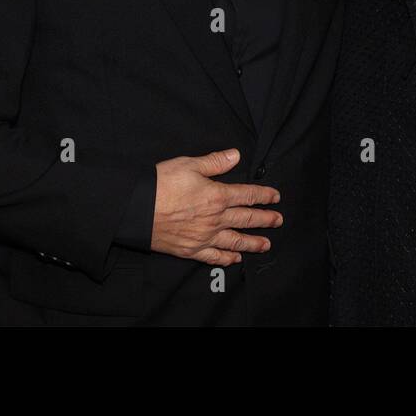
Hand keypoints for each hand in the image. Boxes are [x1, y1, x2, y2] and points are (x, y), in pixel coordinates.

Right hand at [150, 149, 282, 266]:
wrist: (136, 210)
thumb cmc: (161, 184)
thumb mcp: (189, 164)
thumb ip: (215, 162)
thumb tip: (236, 155)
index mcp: (217, 195)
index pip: (247, 195)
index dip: (264, 195)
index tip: (275, 197)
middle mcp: (215, 219)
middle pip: (246, 219)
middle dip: (265, 219)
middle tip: (278, 221)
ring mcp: (204, 237)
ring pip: (235, 241)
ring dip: (253, 242)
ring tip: (266, 244)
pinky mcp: (190, 250)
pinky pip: (214, 257)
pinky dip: (227, 259)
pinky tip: (235, 259)